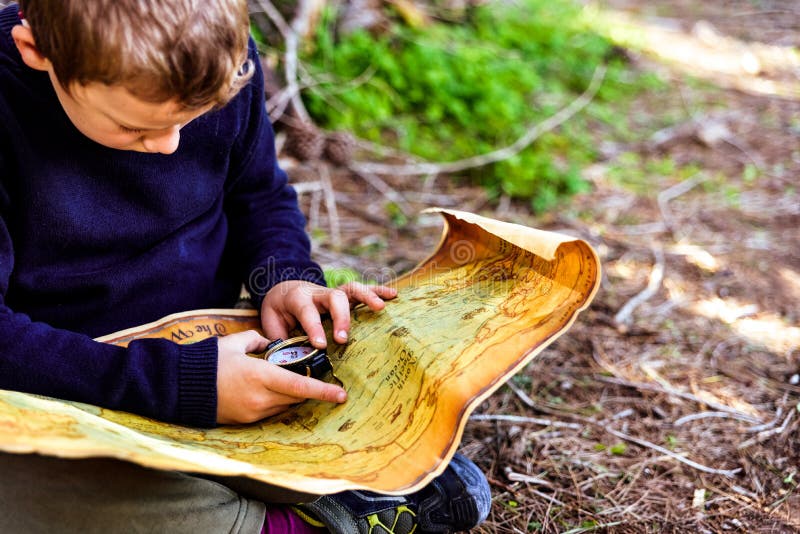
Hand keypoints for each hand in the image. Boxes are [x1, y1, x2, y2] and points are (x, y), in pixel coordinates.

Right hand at [216, 330, 346, 423]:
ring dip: (292, 394)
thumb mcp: (235, 342)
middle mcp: (260, 398)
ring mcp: (253, 412)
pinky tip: (271, 390)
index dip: (323, 391)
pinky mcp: (247, 420)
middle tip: (316, 377)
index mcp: (260, 376)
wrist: (181, 387)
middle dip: (308, 388)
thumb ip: (257, 339)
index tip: (341, 394)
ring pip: (285, 405)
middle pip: (297, 396)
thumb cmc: (209, 361)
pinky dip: (277, 401)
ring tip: (289, 380)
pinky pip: (271, 411)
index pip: (299, 386)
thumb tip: (268, 343)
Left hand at [260, 280, 396, 347]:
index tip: (320, 345)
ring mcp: (333, 292)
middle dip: (341, 318)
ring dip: (367, 297)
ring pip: (351, 289)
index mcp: (297, 299)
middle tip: (343, 338)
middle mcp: (318, 293)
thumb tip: (291, 364)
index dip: (314, 328)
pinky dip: (378, 290)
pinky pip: (362, 289)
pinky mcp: (344, 294)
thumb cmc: (279, 312)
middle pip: (333, 298)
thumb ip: (281, 341)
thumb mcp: (271, 324)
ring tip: (381, 308)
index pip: (307, 312)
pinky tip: (393, 296)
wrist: (282, 289)